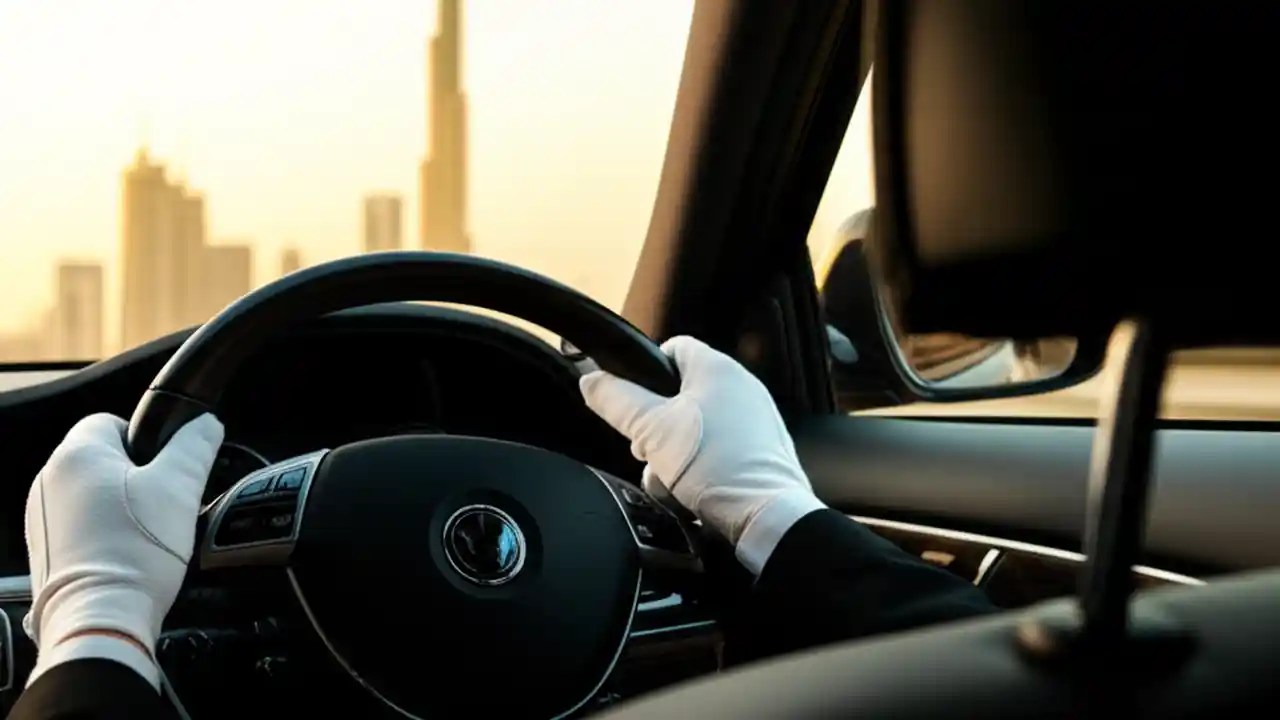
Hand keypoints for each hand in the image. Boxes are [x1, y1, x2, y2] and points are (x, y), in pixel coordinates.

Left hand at [24, 413, 223, 668]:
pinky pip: (81, 527)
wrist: (99, 618)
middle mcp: (49, 481)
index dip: (146, 442)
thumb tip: (205, 424)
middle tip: (162, 505)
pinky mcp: (44, 550)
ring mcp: (41, 518)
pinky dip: (103, 535)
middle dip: (136, 478)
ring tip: (145, 536)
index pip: (112, 421)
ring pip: (92, 494)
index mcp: (76, 454)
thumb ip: (195, 446)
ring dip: (119, 507)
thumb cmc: (134, 552)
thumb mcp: (180, 488)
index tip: (166, 471)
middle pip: (103, 460)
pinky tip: (125, 555)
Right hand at [580, 336, 824, 573]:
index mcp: (717, 368)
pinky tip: (692, 494)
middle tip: (649, 452)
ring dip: (672, 458)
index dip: (644, 373)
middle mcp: (741, 387)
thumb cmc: (713, 463)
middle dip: (655, 429)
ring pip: (692, 432)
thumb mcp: (652, 431)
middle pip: (677, 397)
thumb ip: (617, 401)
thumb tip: (589, 380)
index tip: (631, 405)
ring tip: (672, 481)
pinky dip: (698, 472)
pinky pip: (715, 454)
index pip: (671, 349)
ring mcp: (754, 422)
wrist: (768, 516)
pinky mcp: (760, 454)